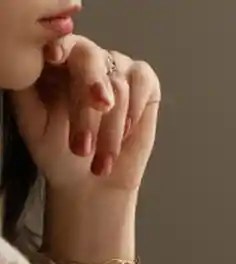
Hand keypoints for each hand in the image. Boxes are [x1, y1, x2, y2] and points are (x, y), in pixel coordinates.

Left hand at [11, 35, 160, 194]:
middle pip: (90, 58)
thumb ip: (27, 90)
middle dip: (91, 90)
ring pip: (117, 81)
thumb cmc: (58, 153)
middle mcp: (86, 59)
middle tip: (97, 111)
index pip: (57, 43)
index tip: (54, 57)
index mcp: (55, 64)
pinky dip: (135, 108)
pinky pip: (143, 81)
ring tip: (101, 157)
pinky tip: (126, 131)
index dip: (59, 46)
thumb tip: (26, 62)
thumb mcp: (32, 124)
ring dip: (110, 125)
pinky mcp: (144, 81)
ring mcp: (116, 68)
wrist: (92, 183)